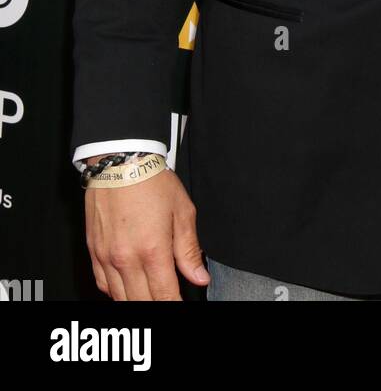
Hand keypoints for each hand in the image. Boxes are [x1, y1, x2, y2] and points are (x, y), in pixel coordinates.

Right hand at [85, 163, 209, 300]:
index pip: (165, 296)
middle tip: (168, 301)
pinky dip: (116, 293)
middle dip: (158, 306)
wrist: (120, 161)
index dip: (175, 306)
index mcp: (153, 250)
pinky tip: (126, 290)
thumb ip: (189, 250)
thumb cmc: (151, 182)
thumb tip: (199, 277)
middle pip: (142, 302)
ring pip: (121, 298)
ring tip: (150, 298)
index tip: (181, 306)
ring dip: (137, 302)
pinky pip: (103, 285)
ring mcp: (107, 257)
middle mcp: (127, 259)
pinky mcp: (94, 251)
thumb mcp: (182, 211)